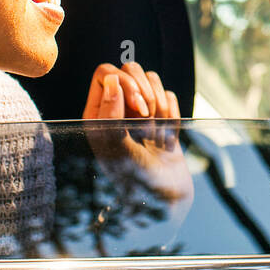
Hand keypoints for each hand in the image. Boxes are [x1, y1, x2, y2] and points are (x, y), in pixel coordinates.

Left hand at [82, 61, 192, 205]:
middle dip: (145, 91)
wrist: (166, 200)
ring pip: (152, 79)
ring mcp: (140, 112)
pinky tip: (168, 137)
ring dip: (159, 104)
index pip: (106, 73)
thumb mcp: (117, 148)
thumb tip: (113, 78)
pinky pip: (169, 95)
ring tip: (156, 133)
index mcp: (96, 114)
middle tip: (147, 119)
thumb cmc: (135, 178)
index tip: (138, 109)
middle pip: (130, 69)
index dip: (125, 83)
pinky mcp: (162, 117)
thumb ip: (109, 112)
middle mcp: (116, 109)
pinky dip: (172, 113)